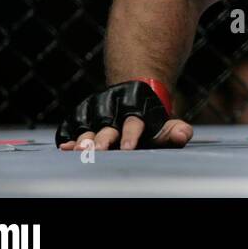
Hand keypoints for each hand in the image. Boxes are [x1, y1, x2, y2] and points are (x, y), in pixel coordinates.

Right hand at [55, 80, 192, 150]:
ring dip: (83, 139)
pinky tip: (64, 147)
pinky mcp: (81, 116)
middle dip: (102, 139)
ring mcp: (96, 112)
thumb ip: (175, 131)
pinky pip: (71, 127)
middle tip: (97, 151)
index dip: (131, 135)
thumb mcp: (163, 125)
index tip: (128, 148)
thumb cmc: (149, 121)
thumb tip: (183, 135)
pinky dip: (68, 137)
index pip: (134, 124)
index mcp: (137, 112)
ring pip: (87, 127)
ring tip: (78, 151)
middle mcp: (115, 111)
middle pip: (107, 127)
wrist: (133, 97)